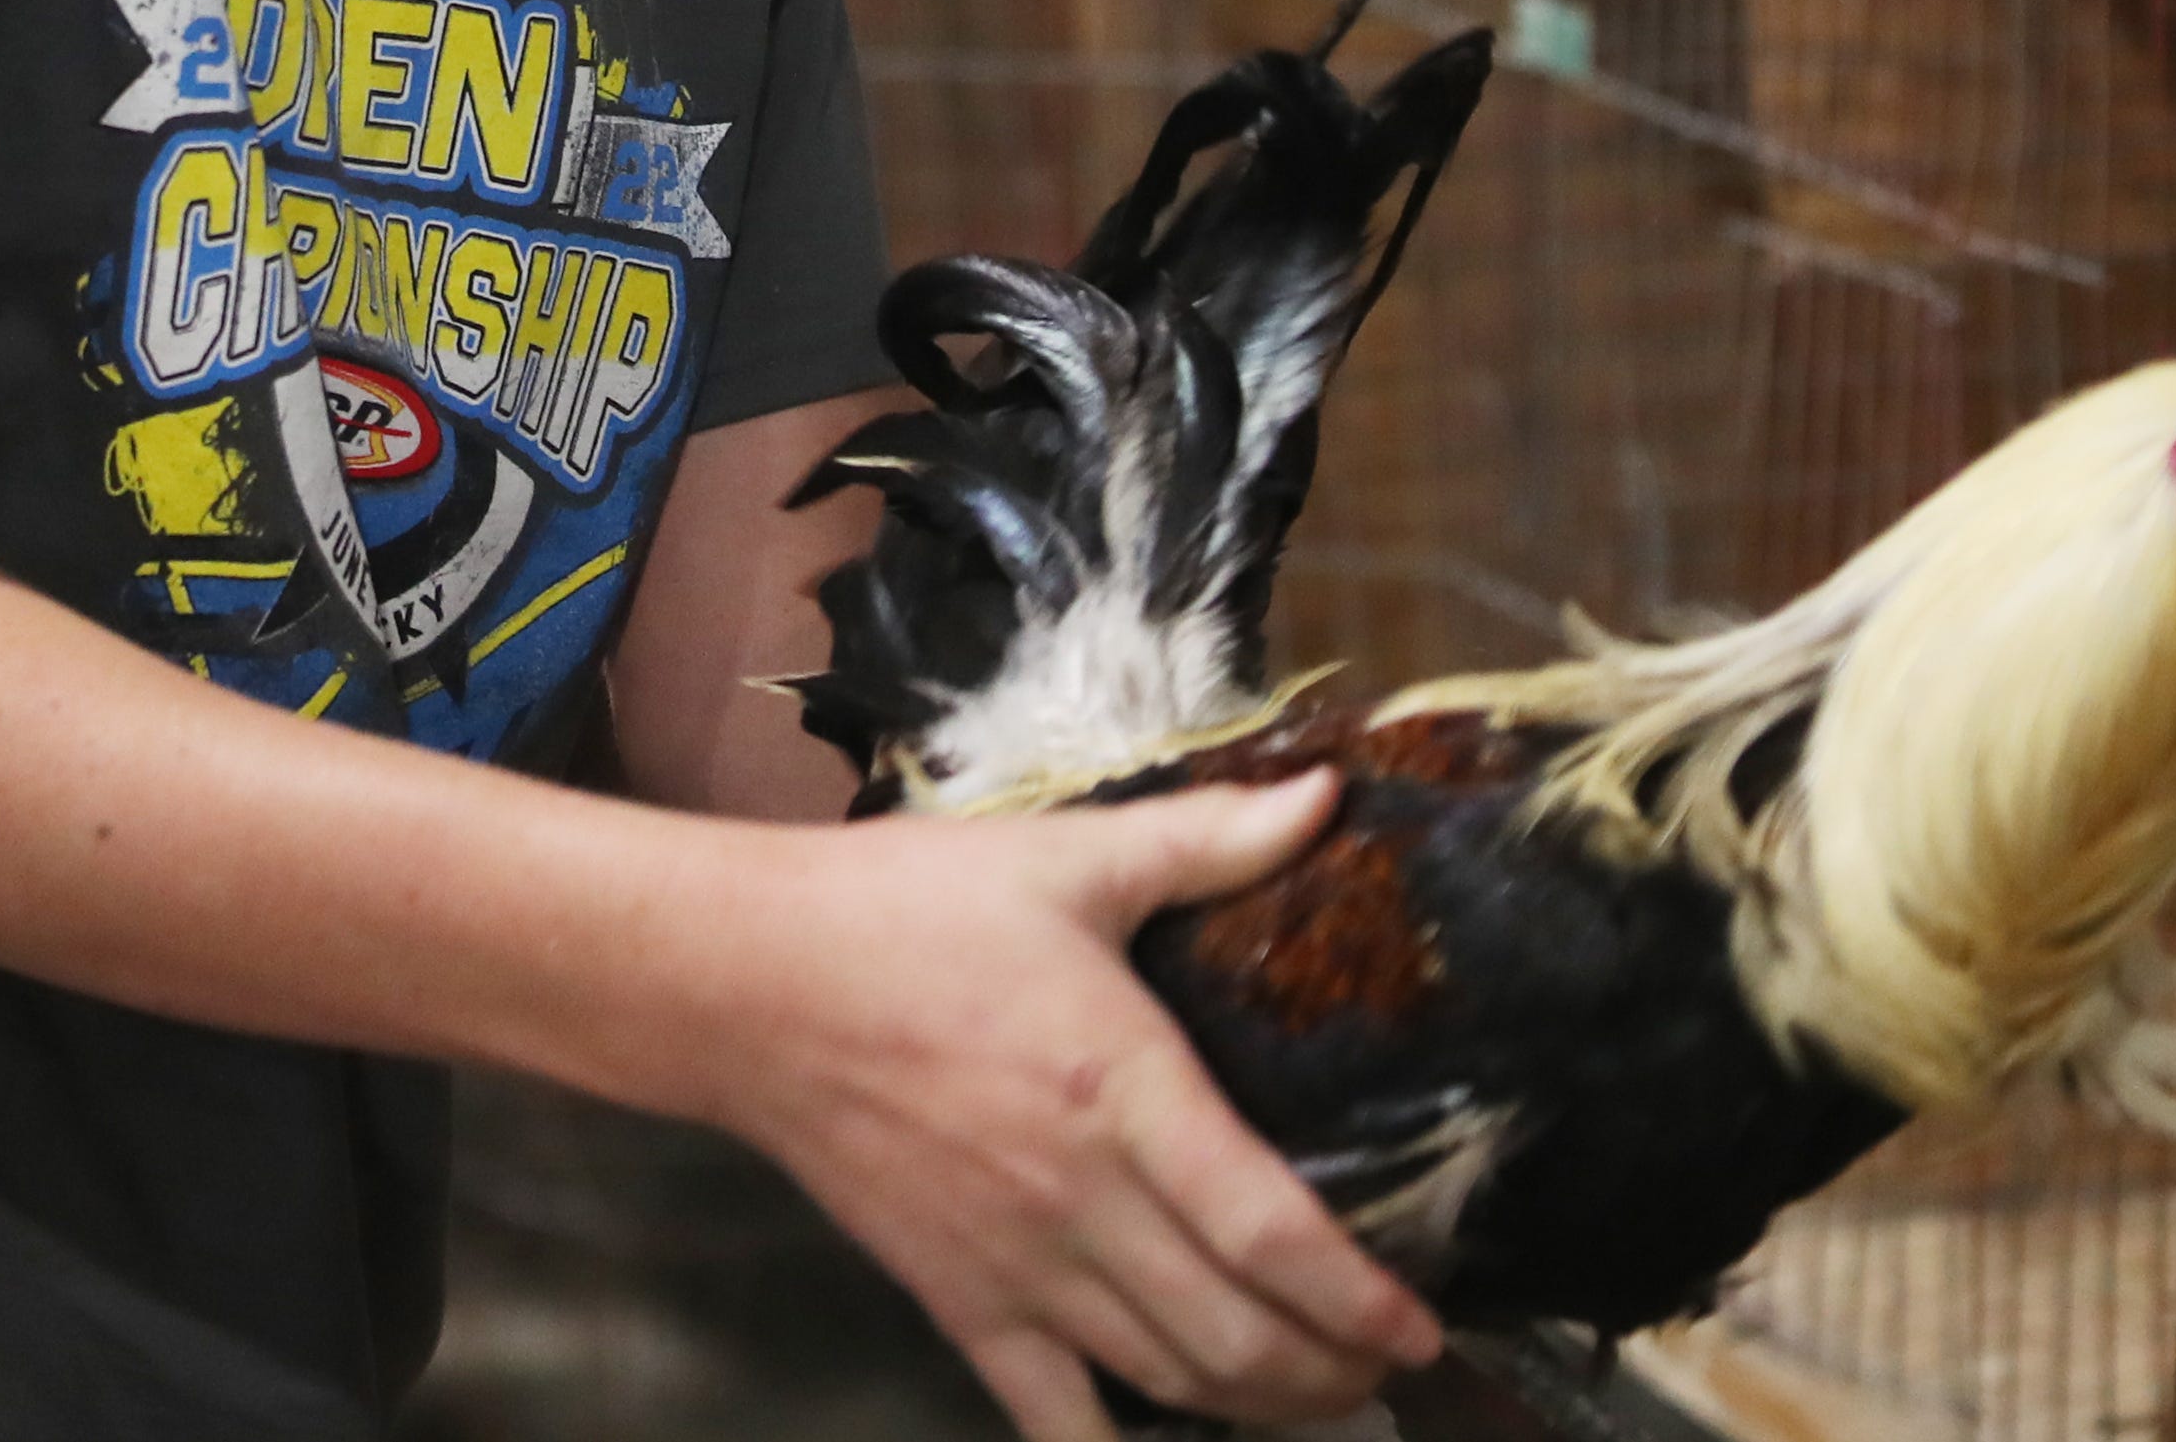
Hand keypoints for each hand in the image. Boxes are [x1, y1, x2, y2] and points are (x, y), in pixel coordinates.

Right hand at [696, 773, 1441, 1439]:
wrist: (749, 985)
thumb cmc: (911, 912)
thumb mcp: (1067, 857)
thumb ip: (1207, 841)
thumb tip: (1326, 796)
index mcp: (1123, 1090)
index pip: (1269, 1230)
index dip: (1361, 1298)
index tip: (1425, 1327)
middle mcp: (1082, 1201)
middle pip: (1238, 1334)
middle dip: (1332, 1369)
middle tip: (1387, 1365)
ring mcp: (1018, 1268)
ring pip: (1168, 1381)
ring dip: (1259, 1406)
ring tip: (1316, 1394)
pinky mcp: (959, 1303)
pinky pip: (1054, 1416)